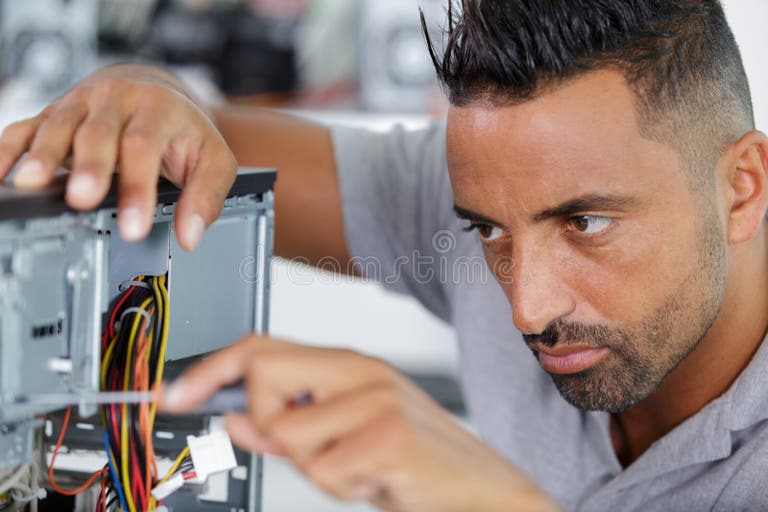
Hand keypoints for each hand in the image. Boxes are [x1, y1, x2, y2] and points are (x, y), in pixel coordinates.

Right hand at [0, 65, 237, 250]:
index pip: (144, 147)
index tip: (133, 226)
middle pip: (98, 132)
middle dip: (89, 167)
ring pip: (58, 125)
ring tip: (31, 185)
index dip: (138, 187)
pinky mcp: (54, 113)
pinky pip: (25, 127)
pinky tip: (3, 175)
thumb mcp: (213, 159)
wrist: (155, 91)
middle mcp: (117, 99)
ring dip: (43, 156)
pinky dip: (9, 149)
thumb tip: (190, 235)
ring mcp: (81, 103)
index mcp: (158, 108)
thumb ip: (206, 196)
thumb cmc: (183, 131)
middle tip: (82, 199)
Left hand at [161, 336, 558, 511]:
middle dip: (263, 424)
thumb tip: (231, 420)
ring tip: (354, 468)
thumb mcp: (344, 435)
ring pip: (287, 435)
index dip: (210, 369)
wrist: (482, 486)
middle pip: (262, 375)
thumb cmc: (412, 458)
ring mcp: (375, 399)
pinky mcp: (387, 436)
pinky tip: (374, 479)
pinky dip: (341, 487)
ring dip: (313, 469)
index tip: (174, 394)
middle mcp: (359, 370)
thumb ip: (289, 422)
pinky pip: (323, 471)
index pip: (262, 346)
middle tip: (307, 447)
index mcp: (346, 363)